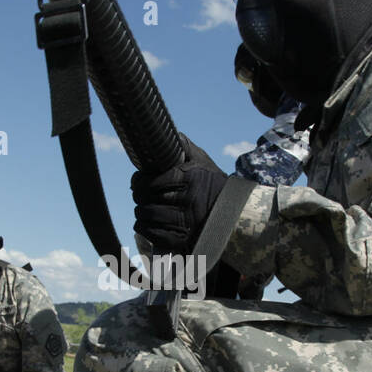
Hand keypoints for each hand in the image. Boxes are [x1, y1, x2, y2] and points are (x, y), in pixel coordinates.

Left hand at [132, 134, 227, 253]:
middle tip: (138, 194)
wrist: (234, 212)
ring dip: (140, 211)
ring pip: (148, 215)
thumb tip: (170, 133)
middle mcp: (187, 199)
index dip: (140, 180)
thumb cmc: (214, 183)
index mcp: (190, 178)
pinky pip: (153, 234)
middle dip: (138, 195)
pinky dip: (143, 228)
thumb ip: (186, 147)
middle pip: (147, 197)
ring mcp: (185, 221)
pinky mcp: (183, 239)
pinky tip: (144, 222)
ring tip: (142, 207)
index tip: (137, 180)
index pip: (153, 180)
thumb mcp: (203, 161)